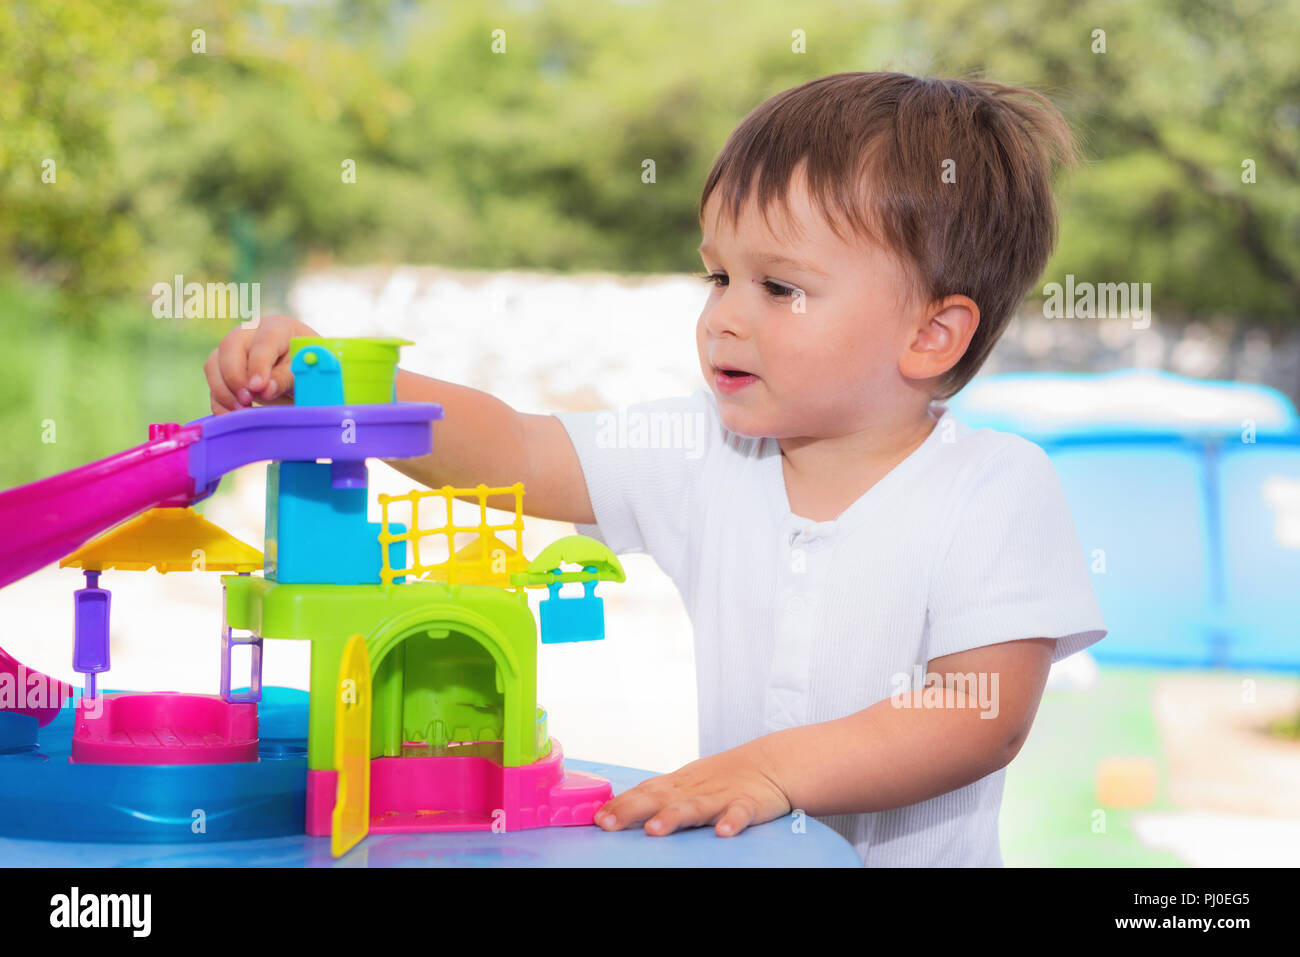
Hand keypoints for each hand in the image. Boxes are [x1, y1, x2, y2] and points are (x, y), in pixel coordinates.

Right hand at [204, 314, 318, 413]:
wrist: (302, 375)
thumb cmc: (307, 369)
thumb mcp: (304, 372)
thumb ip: (286, 378)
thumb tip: (264, 389)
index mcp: (278, 328)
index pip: (264, 341)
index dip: (259, 364)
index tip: (258, 387)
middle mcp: (250, 334)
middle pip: (230, 347)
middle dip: (235, 376)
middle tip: (247, 399)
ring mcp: (233, 351)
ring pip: (214, 364)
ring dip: (223, 390)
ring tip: (242, 410)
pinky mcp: (223, 370)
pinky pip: (212, 384)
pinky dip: (219, 402)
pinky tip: (231, 416)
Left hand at [594, 739, 791, 837]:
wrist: (771, 764)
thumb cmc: (722, 779)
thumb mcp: (686, 784)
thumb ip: (657, 797)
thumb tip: (616, 810)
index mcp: (678, 785)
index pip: (643, 792)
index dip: (620, 804)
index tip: (597, 818)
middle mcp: (694, 790)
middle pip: (658, 799)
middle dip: (632, 810)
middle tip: (608, 823)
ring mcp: (720, 796)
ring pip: (694, 807)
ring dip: (673, 817)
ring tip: (654, 830)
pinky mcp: (748, 804)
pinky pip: (740, 813)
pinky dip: (732, 821)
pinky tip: (722, 832)